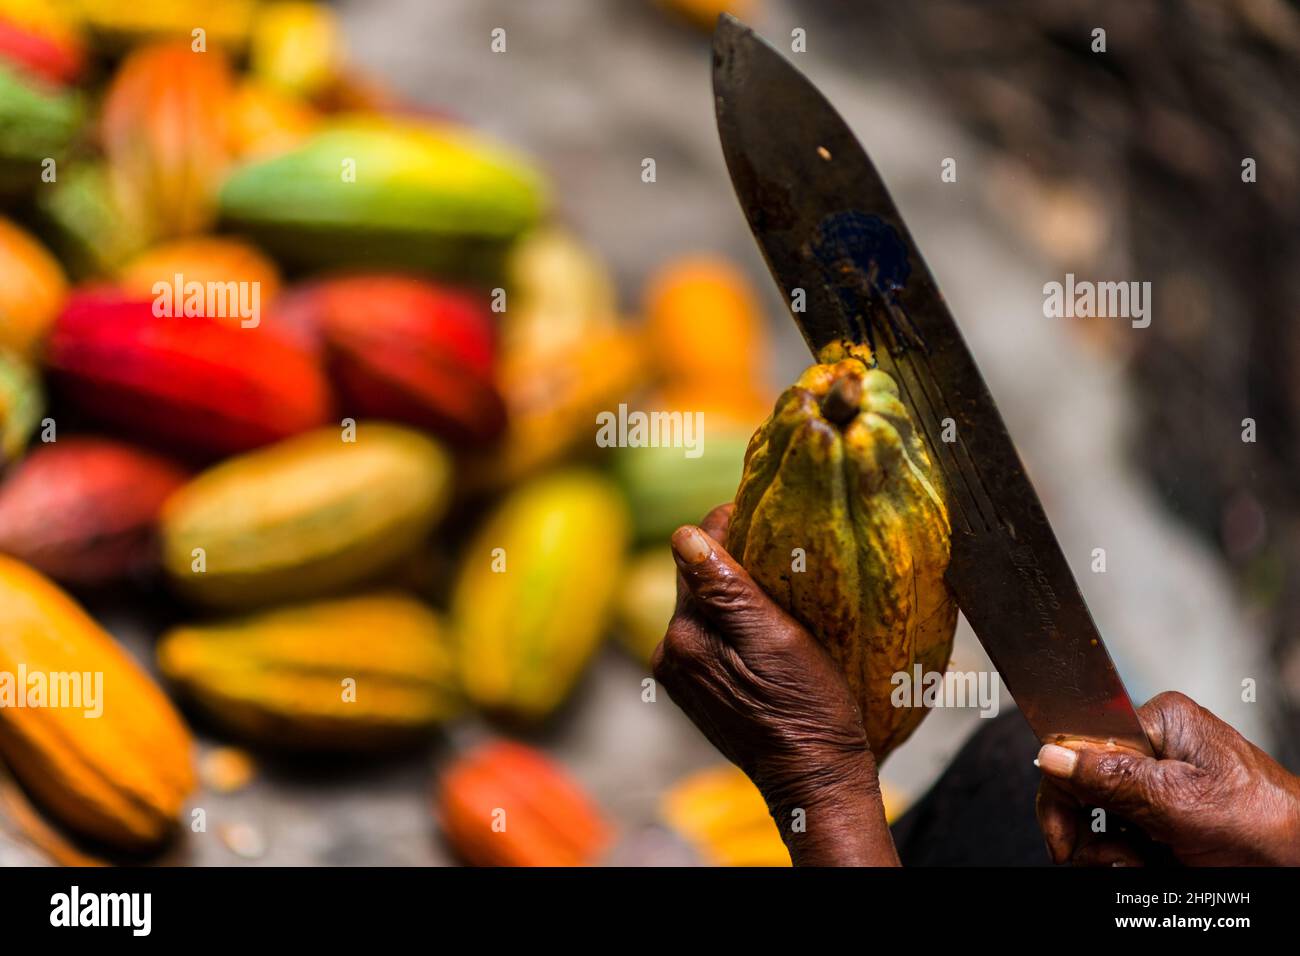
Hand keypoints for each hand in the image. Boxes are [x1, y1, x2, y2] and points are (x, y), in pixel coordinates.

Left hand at [652, 504, 897, 865]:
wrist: (813, 777)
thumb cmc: (807, 709)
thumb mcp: (776, 639)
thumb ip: (726, 590)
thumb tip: (684, 535)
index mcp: (684, 635)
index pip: (695, 552)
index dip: (734, 529)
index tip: (772, 522)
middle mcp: (669, 651)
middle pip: (697, 578)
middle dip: (736, 561)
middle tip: (786, 558)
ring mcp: (680, 672)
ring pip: (705, 605)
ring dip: (736, 592)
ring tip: (782, 594)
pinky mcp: (695, 685)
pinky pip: (710, 633)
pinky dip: (735, 623)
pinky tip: (768, 630)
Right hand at [1035, 691, 1299, 865]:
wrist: (1299, 864)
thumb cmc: (1265, 825)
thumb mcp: (1178, 801)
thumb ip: (1112, 777)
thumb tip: (1054, 754)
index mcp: (1159, 722)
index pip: (1079, 746)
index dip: (1063, 793)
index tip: (1063, 837)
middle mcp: (1155, 748)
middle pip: (1083, 786)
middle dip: (1092, 830)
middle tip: (1111, 860)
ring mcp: (1157, 785)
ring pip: (1096, 819)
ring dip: (1111, 851)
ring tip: (1143, 863)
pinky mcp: (1161, 817)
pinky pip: (1119, 838)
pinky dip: (1126, 859)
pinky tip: (1150, 864)